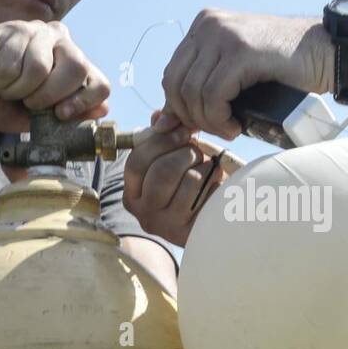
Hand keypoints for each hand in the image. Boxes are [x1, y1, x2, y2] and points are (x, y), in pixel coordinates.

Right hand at [0, 20, 110, 132]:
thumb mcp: (35, 120)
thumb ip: (68, 116)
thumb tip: (103, 110)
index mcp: (72, 64)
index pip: (99, 83)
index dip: (84, 102)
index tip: (60, 114)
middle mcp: (61, 42)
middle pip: (77, 69)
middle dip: (47, 96)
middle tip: (25, 100)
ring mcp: (38, 31)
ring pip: (40, 68)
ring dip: (16, 89)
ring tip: (4, 83)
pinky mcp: (14, 28)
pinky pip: (14, 64)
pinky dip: (0, 78)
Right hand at [123, 110, 231, 246]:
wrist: (208, 225)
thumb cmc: (186, 189)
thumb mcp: (169, 163)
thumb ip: (161, 139)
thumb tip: (157, 117)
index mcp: (133, 194)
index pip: (136, 162)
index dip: (161, 142)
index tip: (182, 132)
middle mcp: (144, 212)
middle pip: (161, 171)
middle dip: (185, 153)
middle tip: (197, 151)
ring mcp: (165, 225)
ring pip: (187, 180)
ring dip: (202, 166)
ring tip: (206, 166)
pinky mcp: (188, 230)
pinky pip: (204, 193)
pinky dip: (213, 180)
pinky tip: (214, 181)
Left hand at [161, 9, 331, 138]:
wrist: (324, 53)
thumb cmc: (282, 70)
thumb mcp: (233, 77)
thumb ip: (200, 90)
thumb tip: (160, 123)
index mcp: (203, 26)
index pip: (171, 76)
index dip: (180, 109)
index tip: (201, 127)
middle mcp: (208, 24)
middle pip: (174, 84)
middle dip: (192, 117)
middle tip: (219, 129)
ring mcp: (224, 35)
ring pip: (192, 92)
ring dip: (210, 121)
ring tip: (231, 128)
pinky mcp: (241, 52)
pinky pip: (213, 94)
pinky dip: (221, 117)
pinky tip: (236, 124)